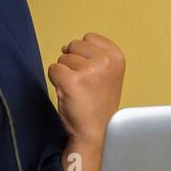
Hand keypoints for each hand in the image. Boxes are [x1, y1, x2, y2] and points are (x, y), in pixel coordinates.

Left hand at [48, 32, 125, 170]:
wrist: (96, 132)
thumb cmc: (98, 104)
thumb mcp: (107, 73)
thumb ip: (92, 55)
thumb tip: (66, 46)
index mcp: (117, 57)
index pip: (89, 37)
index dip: (84, 55)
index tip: (93, 75)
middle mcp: (106, 61)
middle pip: (74, 45)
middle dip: (74, 63)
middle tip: (84, 84)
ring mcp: (89, 70)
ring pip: (62, 58)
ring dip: (65, 73)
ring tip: (78, 91)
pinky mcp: (72, 81)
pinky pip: (53, 69)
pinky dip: (55, 81)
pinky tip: (69, 94)